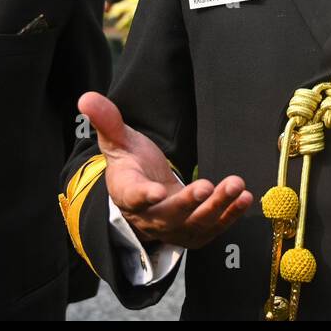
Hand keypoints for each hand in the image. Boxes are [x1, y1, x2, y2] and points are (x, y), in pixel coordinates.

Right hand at [77, 91, 251, 247]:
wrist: (145, 194)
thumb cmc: (132, 164)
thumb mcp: (119, 141)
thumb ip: (107, 120)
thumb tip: (86, 97)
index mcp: (127, 193)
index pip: (134, 197)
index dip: (145, 196)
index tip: (157, 191)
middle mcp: (149, 218)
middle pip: (169, 215)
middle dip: (190, 203)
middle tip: (208, 186)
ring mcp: (172, 229)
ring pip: (194, 224)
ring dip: (218, 207)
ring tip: (236, 186)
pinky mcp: (193, 233)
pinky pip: (213, 229)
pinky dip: (230, 216)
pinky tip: (244, 198)